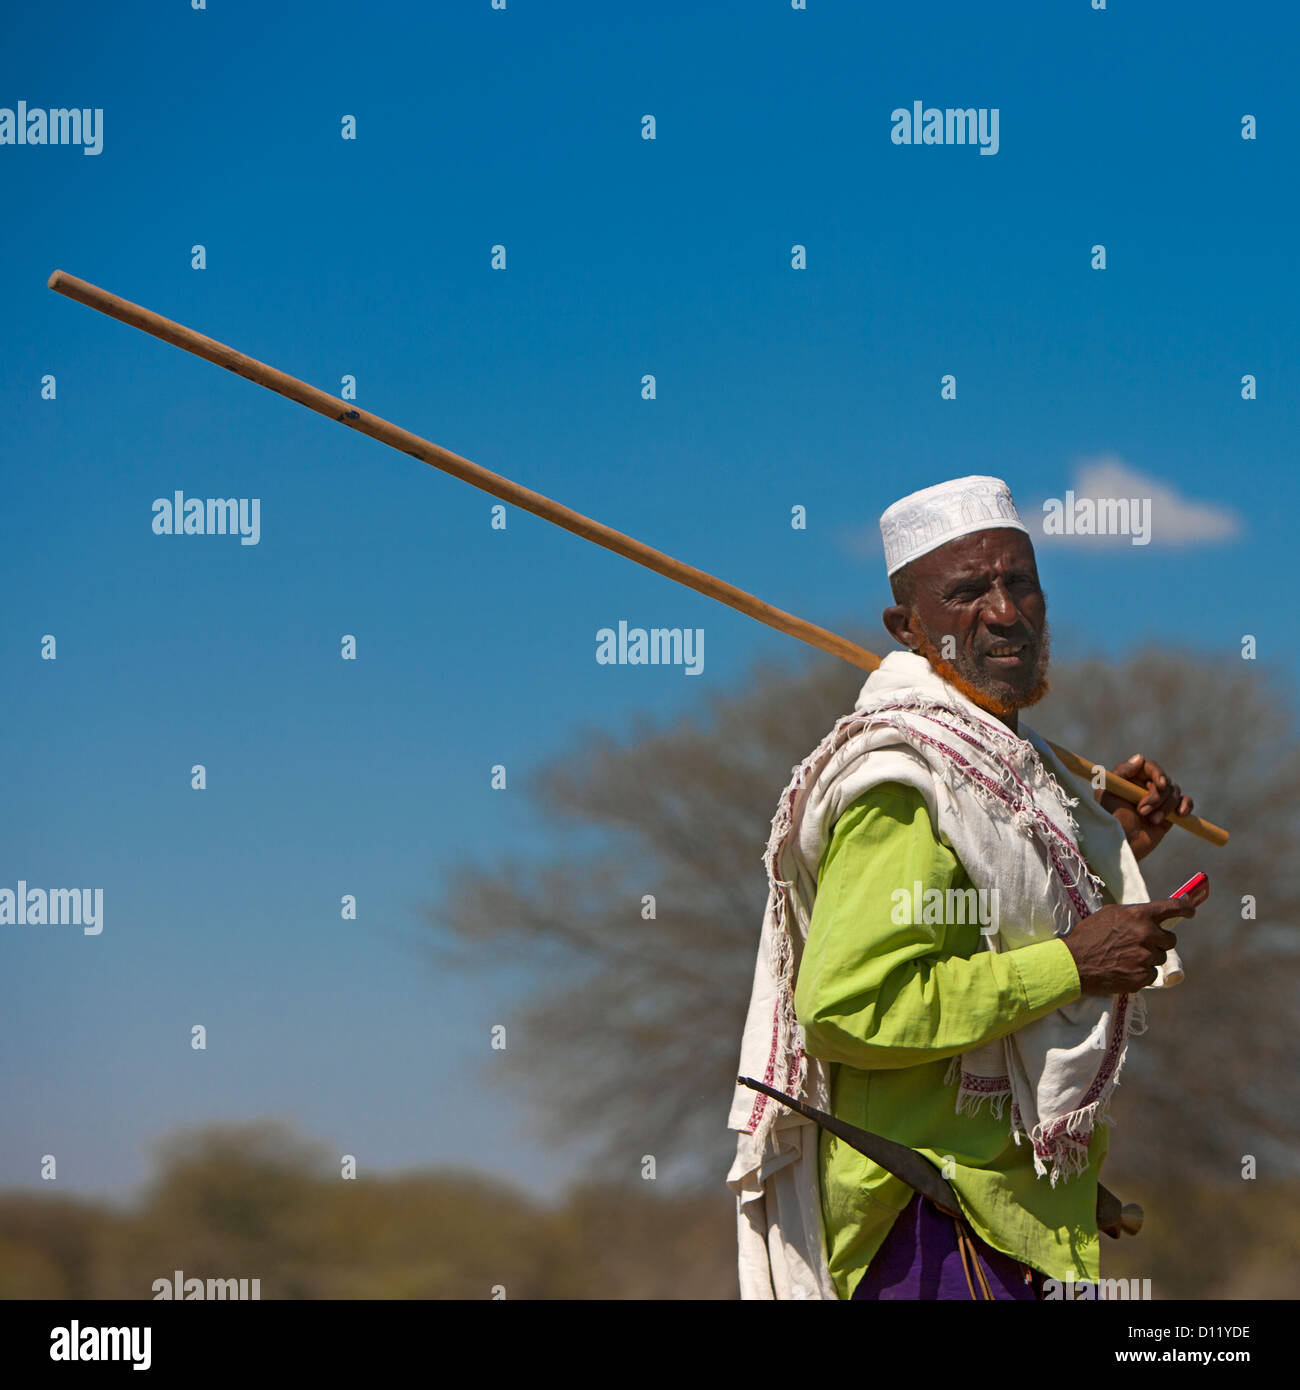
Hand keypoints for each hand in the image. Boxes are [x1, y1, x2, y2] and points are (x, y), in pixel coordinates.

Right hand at [1062, 893, 1203, 995]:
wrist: (1074, 963)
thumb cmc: (1088, 935)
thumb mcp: (1109, 914)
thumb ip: (1134, 914)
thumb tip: (1152, 915)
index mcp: (1139, 915)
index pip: (1173, 907)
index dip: (1186, 908)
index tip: (1191, 910)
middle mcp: (1147, 935)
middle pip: (1169, 939)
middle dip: (1159, 941)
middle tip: (1141, 944)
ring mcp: (1146, 957)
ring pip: (1160, 958)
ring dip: (1148, 958)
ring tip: (1126, 957)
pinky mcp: (1142, 977)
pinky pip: (1151, 974)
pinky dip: (1141, 973)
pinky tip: (1124, 969)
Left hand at [1095, 753, 1193, 860]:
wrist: (1122, 847)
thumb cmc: (1110, 820)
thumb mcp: (1108, 794)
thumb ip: (1121, 773)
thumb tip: (1140, 758)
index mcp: (1129, 779)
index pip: (1149, 766)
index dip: (1157, 772)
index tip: (1159, 784)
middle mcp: (1143, 787)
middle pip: (1164, 780)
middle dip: (1157, 796)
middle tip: (1142, 811)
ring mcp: (1157, 801)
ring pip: (1174, 792)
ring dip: (1164, 807)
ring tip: (1150, 820)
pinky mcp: (1168, 814)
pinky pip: (1185, 802)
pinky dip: (1185, 805)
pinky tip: (1180, 814)